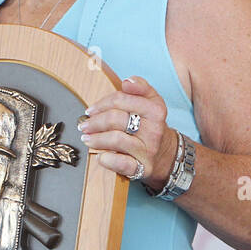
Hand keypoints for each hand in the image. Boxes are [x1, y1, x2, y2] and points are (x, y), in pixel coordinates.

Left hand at [80, 75, 177, 192]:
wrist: (166, 154)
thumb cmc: (150, 125)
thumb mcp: (151, 102)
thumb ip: (140, 87)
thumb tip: (128, 81)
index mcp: (156, 110)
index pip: (122, 100)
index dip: (101, 104)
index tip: (91, 110)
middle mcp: (154, 130)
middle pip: (116, 119)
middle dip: (95, 122)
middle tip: (84, 125)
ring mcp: (149, 150)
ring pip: (116, 139)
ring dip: (96, 139)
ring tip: (87, 138)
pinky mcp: (143, 168)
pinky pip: (122, 164)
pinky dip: (108, 160)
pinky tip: (100, 156)